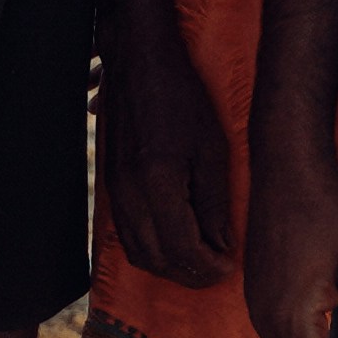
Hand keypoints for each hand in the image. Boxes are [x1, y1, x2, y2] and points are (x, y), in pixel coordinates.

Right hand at [99, 15, 230, 293]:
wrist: (138, 63)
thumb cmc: (182, 98)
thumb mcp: (213, 148)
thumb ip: (215, 202)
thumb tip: (222, 245)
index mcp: (159, 182)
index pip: (182, 250)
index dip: (208, 268)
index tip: (229, 266)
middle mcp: (129, 192)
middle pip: (155, 259)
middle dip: (189, 274)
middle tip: (216, 269)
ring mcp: (113, 189)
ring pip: (136, 251)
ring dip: (167, 265)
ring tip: (197, 259)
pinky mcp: (108, 183)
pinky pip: (125, 233)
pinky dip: (149, 248)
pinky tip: (172, 239)